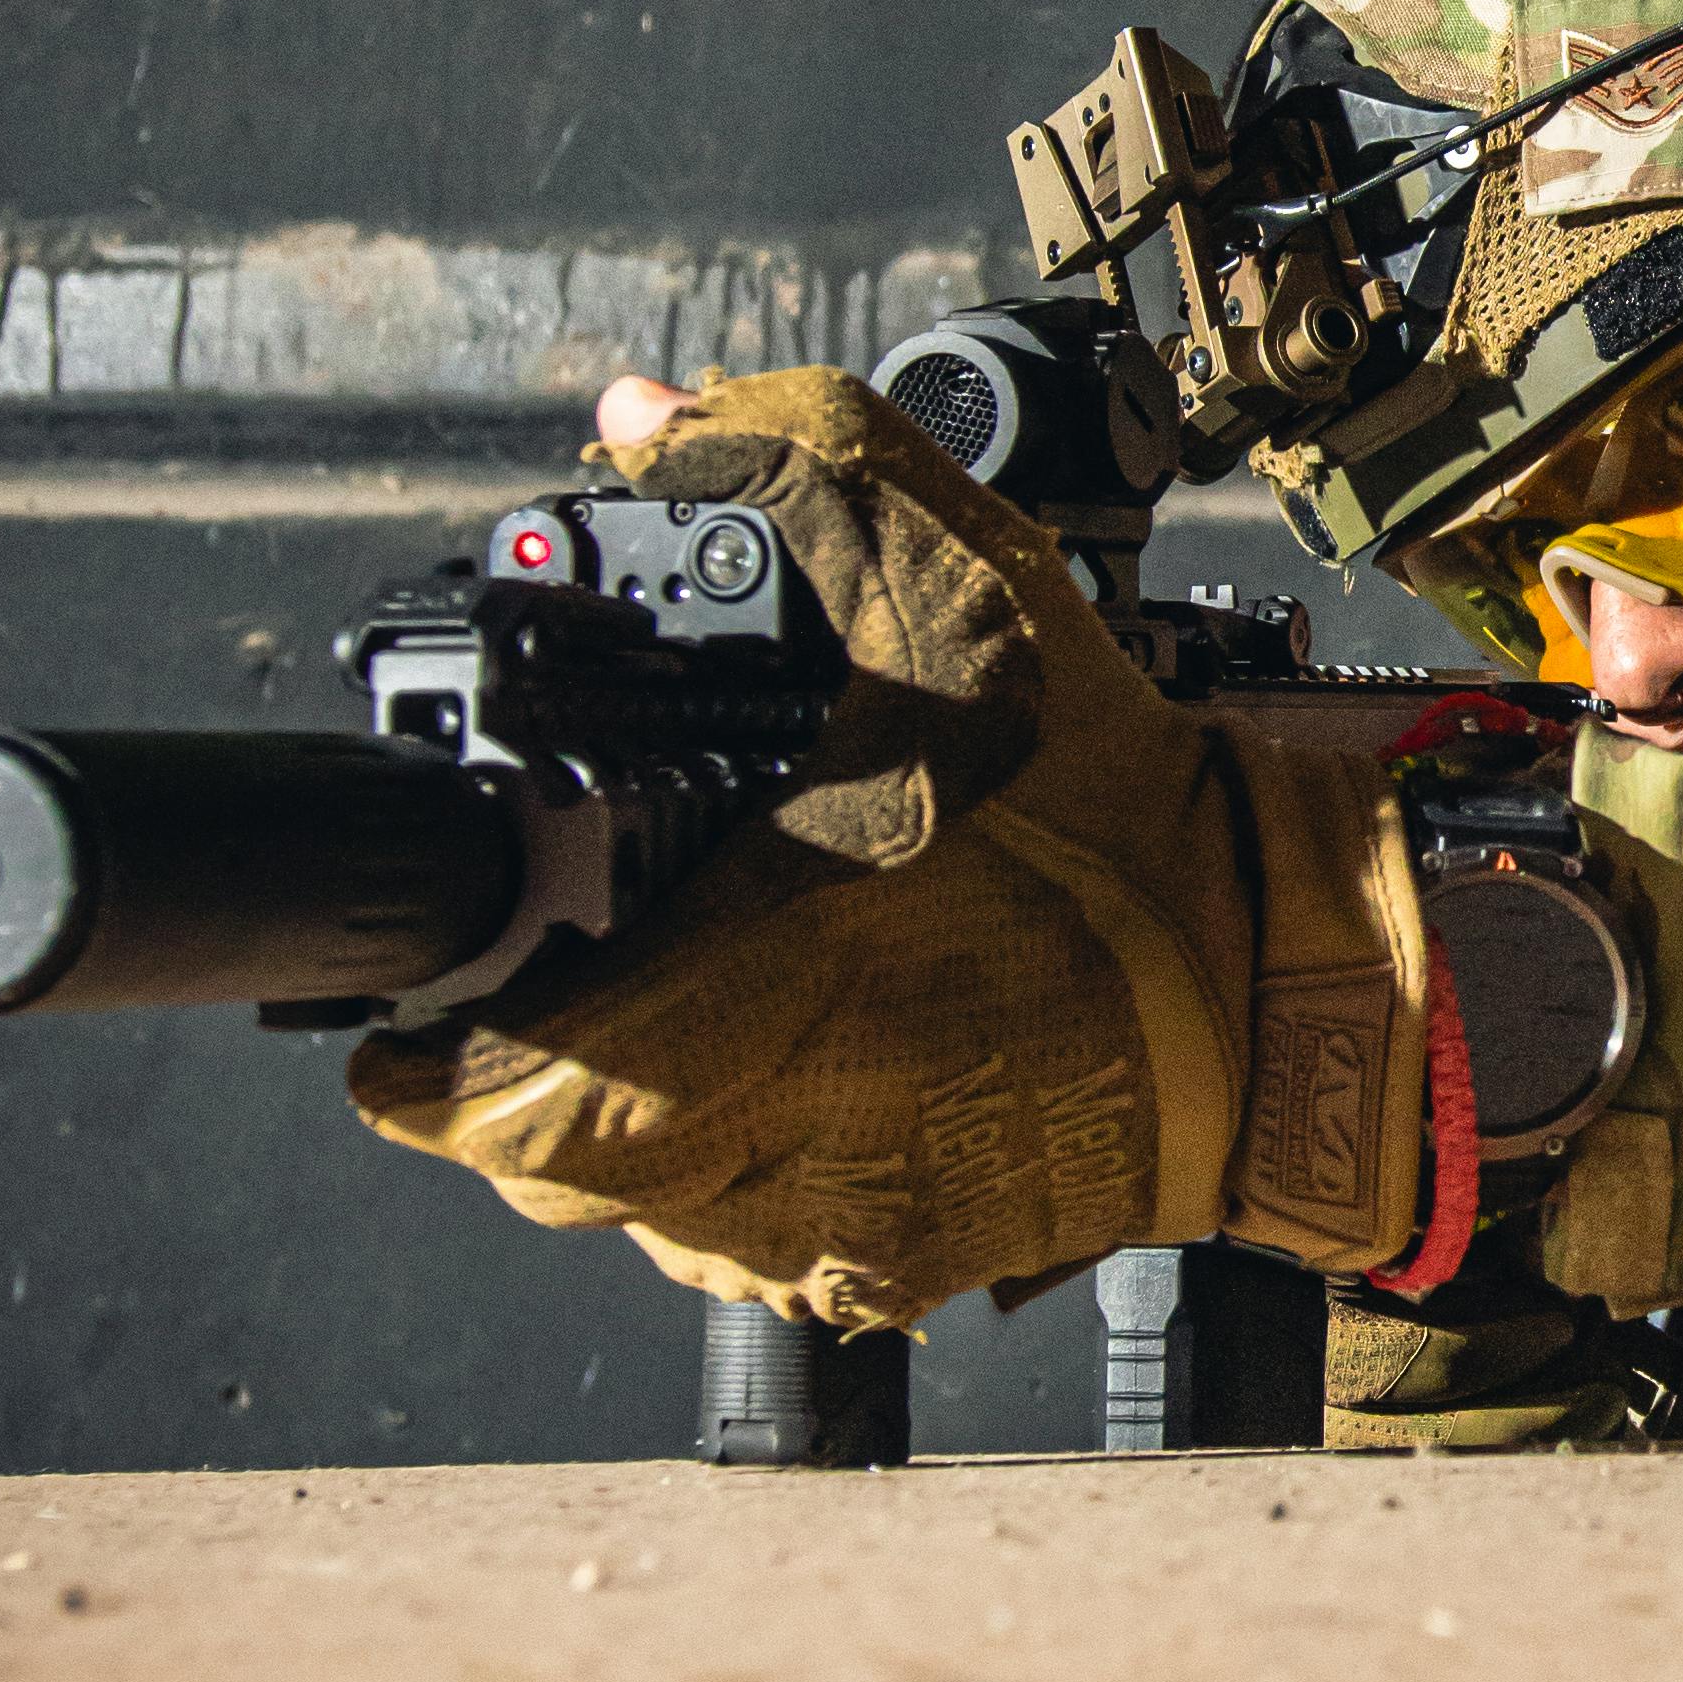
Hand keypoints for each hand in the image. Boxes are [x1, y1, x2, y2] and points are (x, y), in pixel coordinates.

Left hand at [348, 371, 1430, 1330]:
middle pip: (552, 1166)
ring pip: (642, 1216)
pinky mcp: (894, 1268)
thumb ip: (796, 468)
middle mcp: (776, 1141)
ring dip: (626, 1128)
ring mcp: (833, 1228)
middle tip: (546, 984)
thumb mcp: (962, 594)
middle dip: (524, 1080)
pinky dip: (736, 1174)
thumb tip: (646, 413)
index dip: (423, 1071)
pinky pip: (749, 1246)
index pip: (497, 1104)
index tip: (399, 1030)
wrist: (1283, 986)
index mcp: (758, 991)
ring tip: (675, 1017)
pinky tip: (792, 1076)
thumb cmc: (1120, 811)